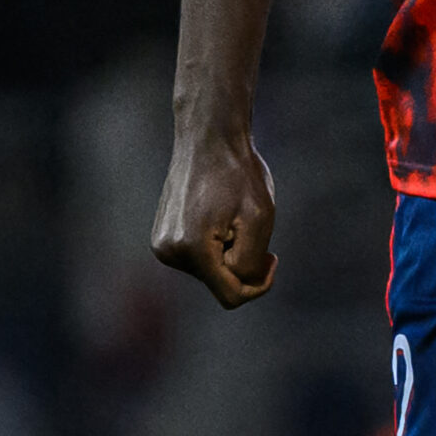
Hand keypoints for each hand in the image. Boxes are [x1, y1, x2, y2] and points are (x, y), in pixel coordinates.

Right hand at [151, 124, 278, 308]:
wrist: (209, 139)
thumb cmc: (238, 174)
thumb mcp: (259, 218)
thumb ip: (250, 261)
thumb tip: (242, 286)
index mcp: (192, 250)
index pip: (230, 296)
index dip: (259, 285)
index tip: (273, 258)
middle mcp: (170, 253)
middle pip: (220, 281)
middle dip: (242, 261)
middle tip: (253, 224)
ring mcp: (163, 246)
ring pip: (210, 269)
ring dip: (229, 250)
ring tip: (233, 214)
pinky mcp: (163, 238)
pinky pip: (199, 256)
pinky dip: (216, 243)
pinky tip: (220, 213)